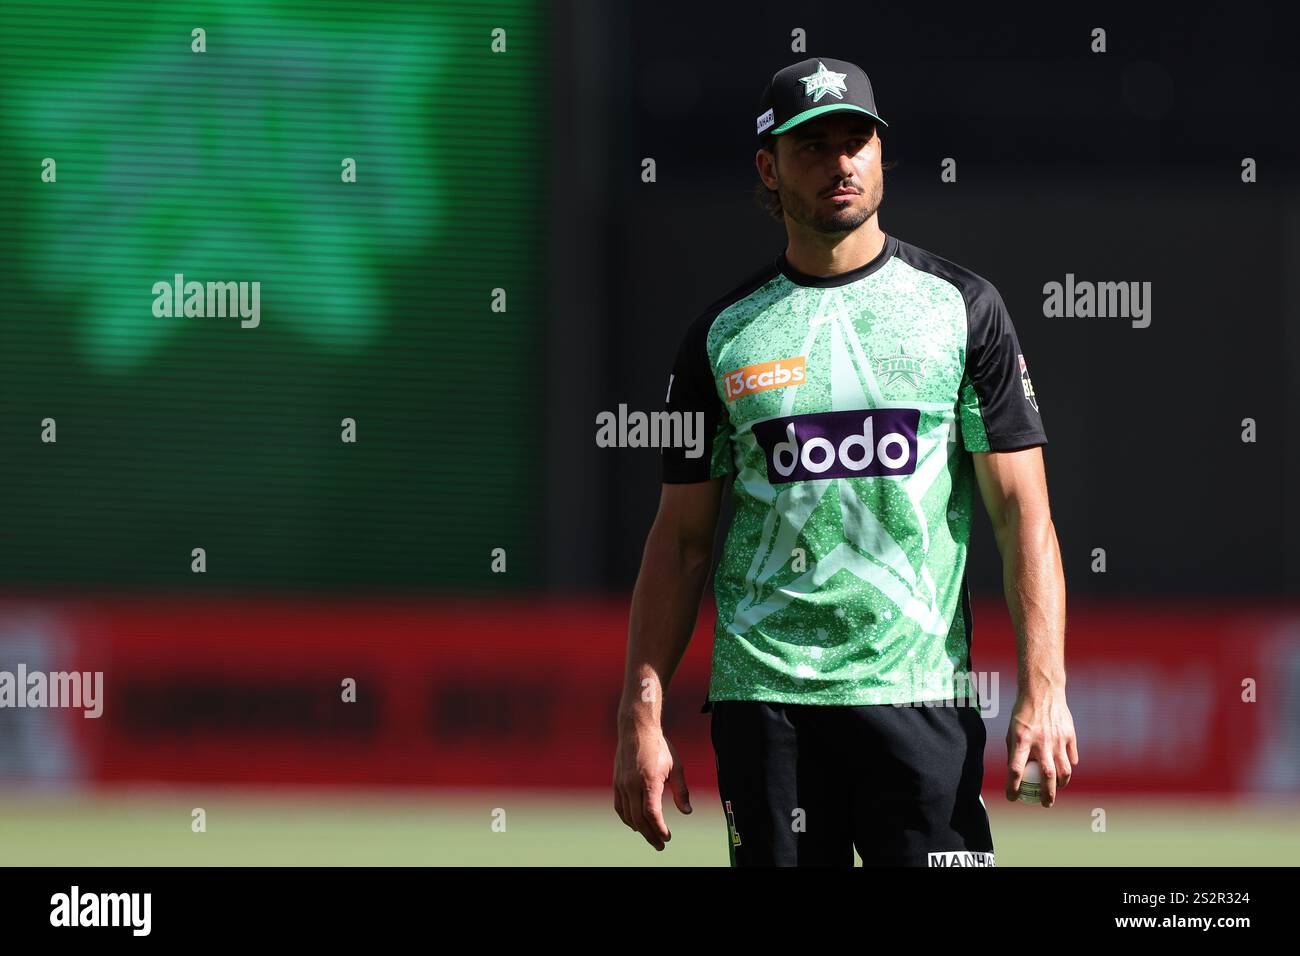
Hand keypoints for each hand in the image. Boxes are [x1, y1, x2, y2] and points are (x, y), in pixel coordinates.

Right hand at [613, 721, 691, 849]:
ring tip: (651, 837)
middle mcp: (632, 784)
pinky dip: (627, 819)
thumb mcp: (676, 767)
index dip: (659, 828)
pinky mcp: (616, 782)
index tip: (667, 837)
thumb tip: (686, 812)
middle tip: (660, 845)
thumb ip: (681, 791)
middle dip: (650, 835)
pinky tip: (635, 824)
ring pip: (628, 815)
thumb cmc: (659, 747)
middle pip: (639, 819)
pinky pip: (619, 807)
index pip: (652, 813)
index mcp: (649, 781)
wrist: (636, 730)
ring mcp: (622, 784)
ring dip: (639, 829)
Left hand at [1005, 686, 1078, 806]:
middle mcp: (1041, 742)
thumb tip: (1014, 772)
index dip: (1013, 787)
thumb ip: (1013, 750)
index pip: (1016, 770)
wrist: (1043, 691)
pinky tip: (1064, 770)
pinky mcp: (1070, 736)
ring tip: (1056, 789)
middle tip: (1045, 804)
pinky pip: (1072, 758)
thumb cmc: (1023, 712)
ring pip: (1064, 771)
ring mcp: (1058, 739)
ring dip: (1061, 784)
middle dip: (1047, 795)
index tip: (1012, 798)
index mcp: (1021, 740)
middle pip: (1047, 776)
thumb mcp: (1012, 730)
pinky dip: (1069, 767)